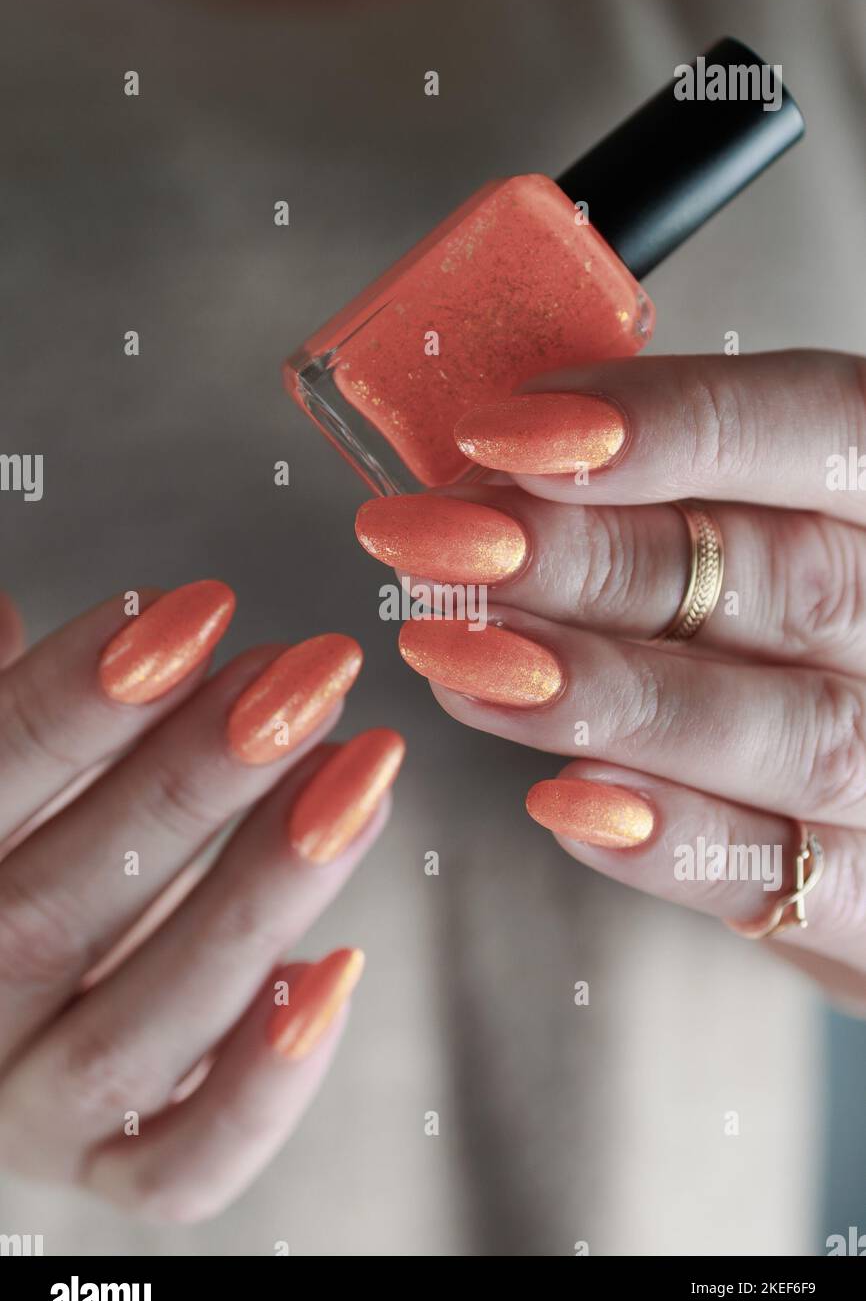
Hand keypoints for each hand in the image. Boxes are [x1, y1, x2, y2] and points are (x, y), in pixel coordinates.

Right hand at [0, 581, 402, 1220]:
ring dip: (262, 895)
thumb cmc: (14, 844)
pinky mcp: (105, 1171)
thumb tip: (5, 617)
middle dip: (192, 784)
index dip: (78, 703)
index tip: (197, 611)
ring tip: (362, 771)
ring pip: (138, 1034)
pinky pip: (184, 1167)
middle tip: (307, 680)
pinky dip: (265, 1085)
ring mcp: (25, 1115)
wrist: (7, 992)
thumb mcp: (3, 780)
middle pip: (58, 913)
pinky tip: (342, 967)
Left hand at [355, 349, 865, 1007]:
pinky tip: (560, 802)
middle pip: (787, 578)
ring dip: (609, 695)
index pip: (828, 425)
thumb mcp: (769, 530)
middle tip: (442, 549)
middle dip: (593, 561)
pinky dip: (677, 844)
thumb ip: (672, 494)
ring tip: (458, 660)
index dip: (675, 423)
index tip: (506, 432)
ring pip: (789, 730)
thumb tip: (494, 456)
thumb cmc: (799, 635)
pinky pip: (790, 877)